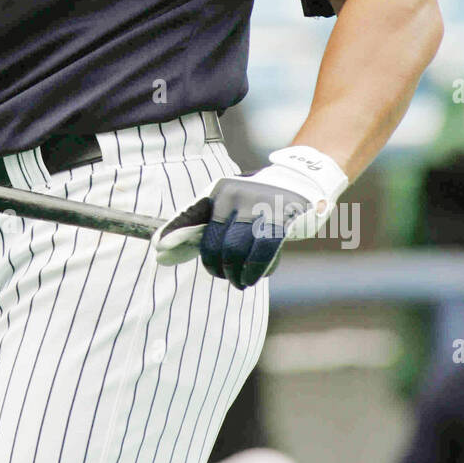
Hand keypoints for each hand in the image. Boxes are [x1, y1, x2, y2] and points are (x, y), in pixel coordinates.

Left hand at [151, 146, 348, 288]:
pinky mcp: (281, 217)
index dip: (173, 233)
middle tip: (224, 276)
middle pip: (214, 242)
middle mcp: (235, 195)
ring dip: (234, 274)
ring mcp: (258, 205)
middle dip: (216, 266)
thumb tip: (162, 252)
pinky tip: (251, 279)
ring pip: (235, 251)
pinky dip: (253, 272)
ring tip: (238, 281)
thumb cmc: (261, 201)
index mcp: (219, 191)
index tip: (159, 250)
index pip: (191, 216)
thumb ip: (203, 226)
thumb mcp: (232, 204)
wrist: (304, 181)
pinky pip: (261, 253)